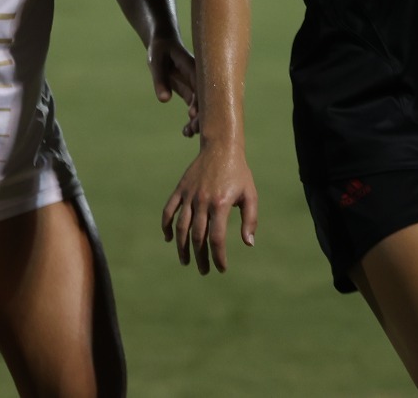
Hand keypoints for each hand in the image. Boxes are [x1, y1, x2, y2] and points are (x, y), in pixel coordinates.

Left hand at [147, 33, 200, 136]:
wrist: (163, 43)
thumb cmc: (160, 49)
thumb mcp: (156, 62)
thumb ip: (159, 80)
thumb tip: (164, 100)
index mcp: (193, 67)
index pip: (200, 84)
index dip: (199, 99)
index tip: (194, 114)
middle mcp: (198, 77)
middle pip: (204, 98)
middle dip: (201, 115)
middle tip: (193, 130)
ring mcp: (195, 85)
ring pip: (201, 105)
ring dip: (197, 120)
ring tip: (188, 133)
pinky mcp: (190, 91)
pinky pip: (194, 107)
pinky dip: (192, 119)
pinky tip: (186, 132)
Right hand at [162, 144, 258, 274]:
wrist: (221, 147)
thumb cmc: (239, 173)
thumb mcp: (251, 195)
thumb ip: (250, 220)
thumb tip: (249, 243)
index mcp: (221, 204)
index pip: (216, 238)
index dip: (218, 257)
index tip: (221, 268)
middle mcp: (202, 200)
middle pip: (197, 237)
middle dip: (200, 257)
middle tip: (204, 271)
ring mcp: (189, 195)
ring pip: (181, 227)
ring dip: (182, 247)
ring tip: (186, 261)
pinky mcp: (180, 189)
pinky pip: (169, 210)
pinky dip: (166, 226)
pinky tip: (169, 239)